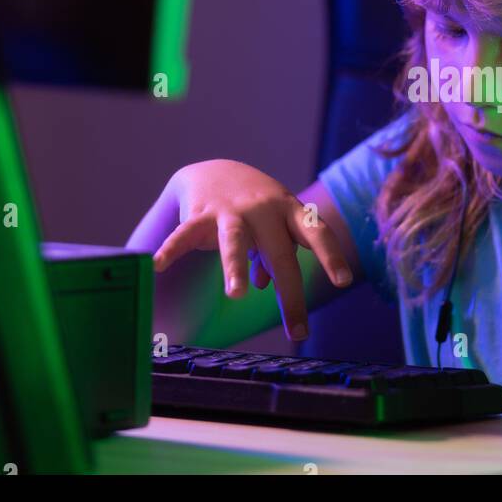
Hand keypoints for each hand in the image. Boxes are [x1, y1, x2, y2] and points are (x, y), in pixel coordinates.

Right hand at [152, 160, 351, 341]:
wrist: (216, 170)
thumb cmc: (257, 209)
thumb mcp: (276, 227)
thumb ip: (277, 256)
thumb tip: (267, 287)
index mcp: (290, 212)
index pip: (317, 233)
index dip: (330, 256)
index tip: (344, 280)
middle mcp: (265, 210)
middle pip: (281, 254)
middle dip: (290, 294)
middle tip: (298, 331)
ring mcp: (231, 210)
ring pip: (235, 241)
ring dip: (237, 267)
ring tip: (238, 294)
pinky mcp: (200, 213)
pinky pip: (185, 234)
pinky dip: (171, 250)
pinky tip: (157, 266)